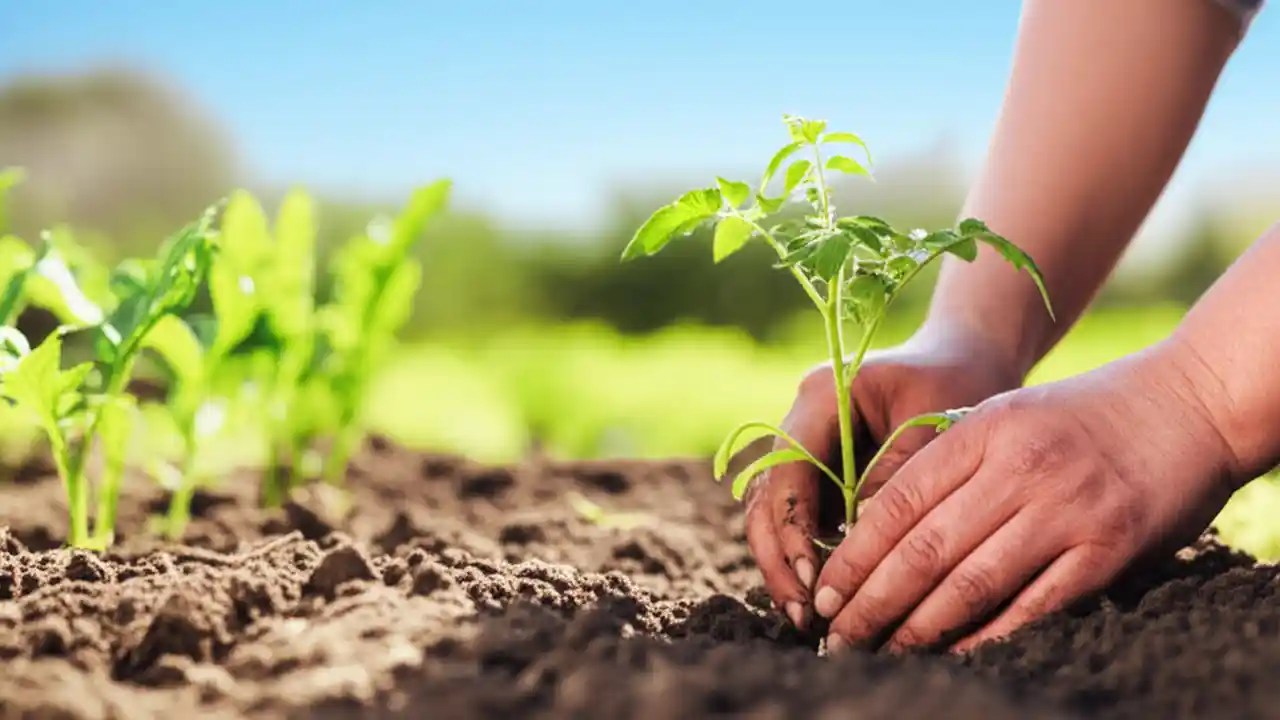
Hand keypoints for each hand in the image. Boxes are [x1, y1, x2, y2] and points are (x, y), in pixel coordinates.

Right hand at [745, 327, 1022, 629]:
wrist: (968, 356)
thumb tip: (861, 541)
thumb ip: (896, 478)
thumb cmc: (961, 380)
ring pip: (774, 515)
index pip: (787, 468)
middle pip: (765, 497)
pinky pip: (803, 521)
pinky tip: (828, 601)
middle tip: (804, 616)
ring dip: (787, 566)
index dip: (793, 527)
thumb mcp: (937, 425)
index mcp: (821, 395)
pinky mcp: (822, 474)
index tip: (814, 578)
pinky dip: (809, 559)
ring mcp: (807, 449)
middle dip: (779, 559)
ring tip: (811, 620)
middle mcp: (802, 421)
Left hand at [812, 339, 1241, 652]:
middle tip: (838, 636)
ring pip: (971, 584)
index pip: (897, 504)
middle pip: (923, 550)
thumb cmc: (1083, 414)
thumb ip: (949, 463)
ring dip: (918, 628)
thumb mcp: (1005, 415)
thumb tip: (874, 529)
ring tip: (883, 652)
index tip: (827, 592)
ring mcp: (1065, 510)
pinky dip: (988, 637)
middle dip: (871, 602)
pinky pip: (1034, 606)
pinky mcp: (1108, 549)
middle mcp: (1019, 468)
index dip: (854, 556)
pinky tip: (952, 654)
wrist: (1187, 403)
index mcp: (982, 431)